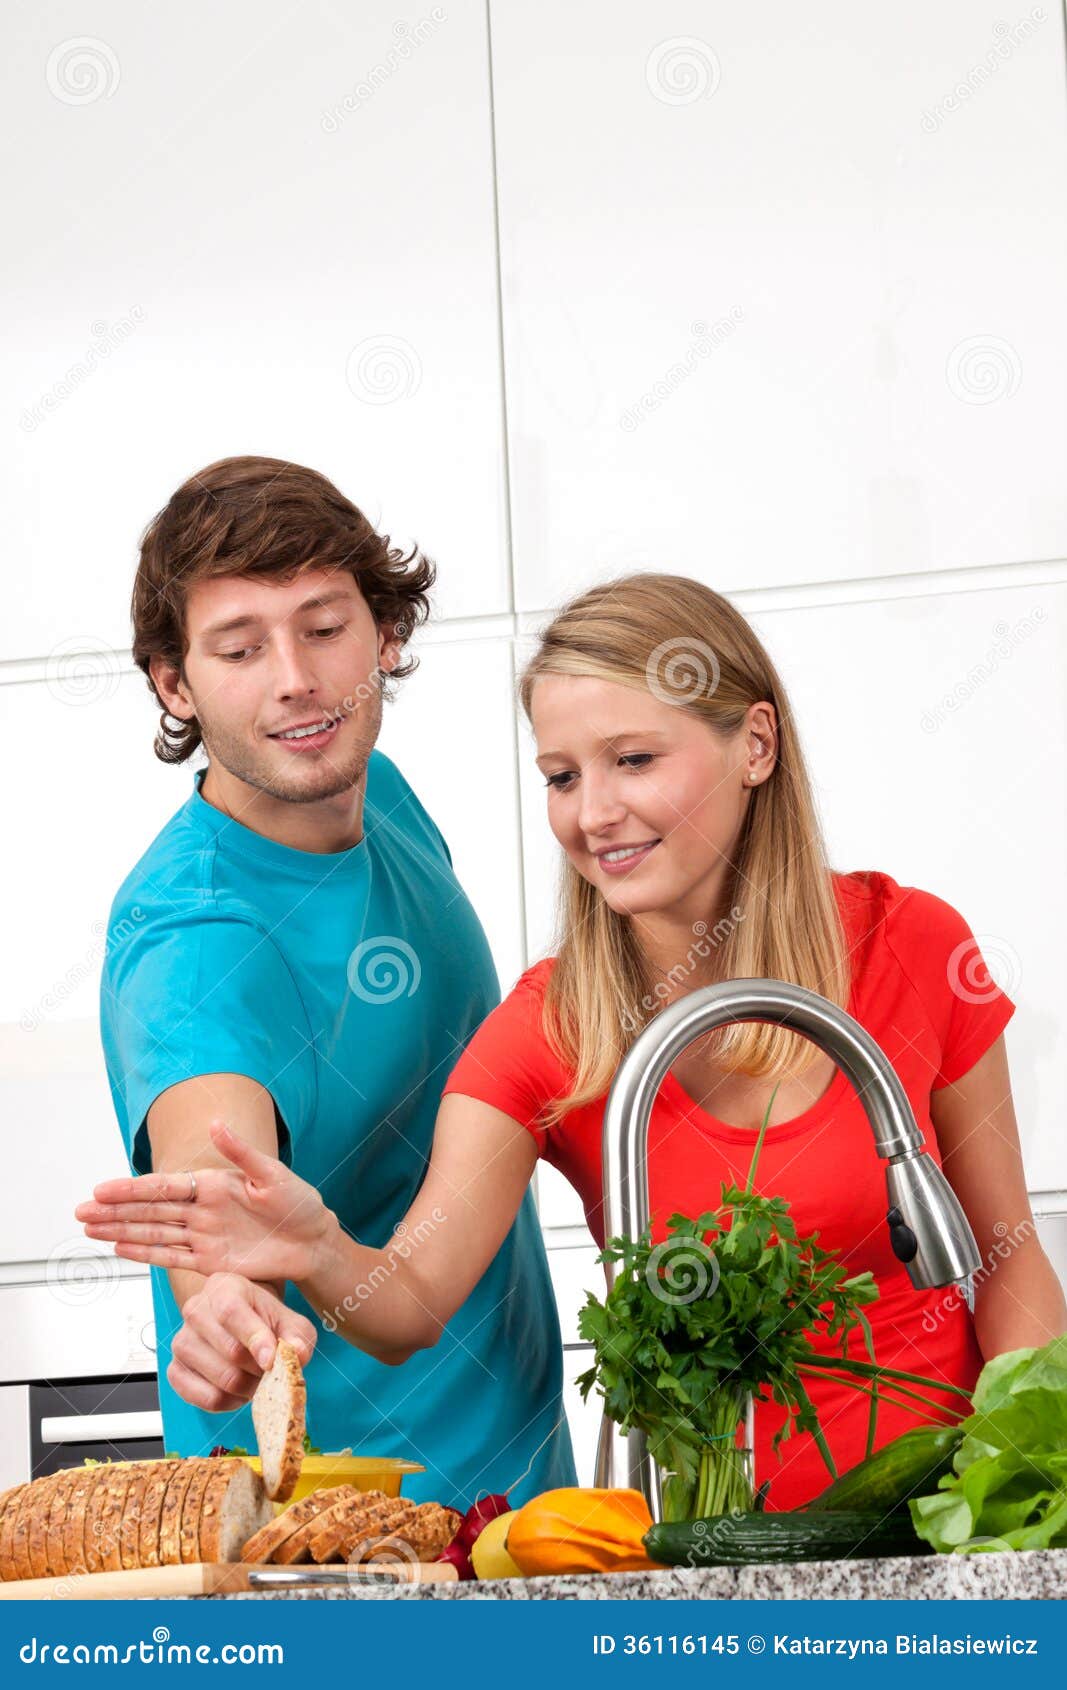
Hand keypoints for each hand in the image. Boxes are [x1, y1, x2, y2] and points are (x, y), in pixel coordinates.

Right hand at [75, 1120, 337, 1285]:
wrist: (314, 1243)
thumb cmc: (299, 1203)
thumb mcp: (272, 1174)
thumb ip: (241, 1152)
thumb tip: (215, 1123)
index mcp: (213, 1184)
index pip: (163, 1186)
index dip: (131, 1189)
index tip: (101, 1190)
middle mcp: (201, 1209)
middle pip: (149, 1211)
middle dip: (114, 1211)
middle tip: (80, 1211)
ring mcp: (203, 1235)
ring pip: (153, 1233)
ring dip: (120, 1232)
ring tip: (89, 1229)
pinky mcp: (209, 1261)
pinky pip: (171, 1256)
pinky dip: (145, 1254)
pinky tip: (119, 1250)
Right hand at [169, 1273, 316, 1411]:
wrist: (243, 1323)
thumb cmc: (266, 1319)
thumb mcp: (289, 1320)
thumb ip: (298, 1336)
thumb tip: (297, 1354)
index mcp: (223, 1287)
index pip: (231, 1312)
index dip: (254, 1339)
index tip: (271, 1360)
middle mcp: (195, 1310)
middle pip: (229, 1352)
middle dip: (259, 1370)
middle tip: (271, 1370)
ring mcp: (181, 1341)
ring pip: (220, 1380)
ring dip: (247, 1388)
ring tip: (256, 1379)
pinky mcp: (175, 1371)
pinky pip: (205, 1399)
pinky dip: (229, 1402)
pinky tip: (239, 1392)